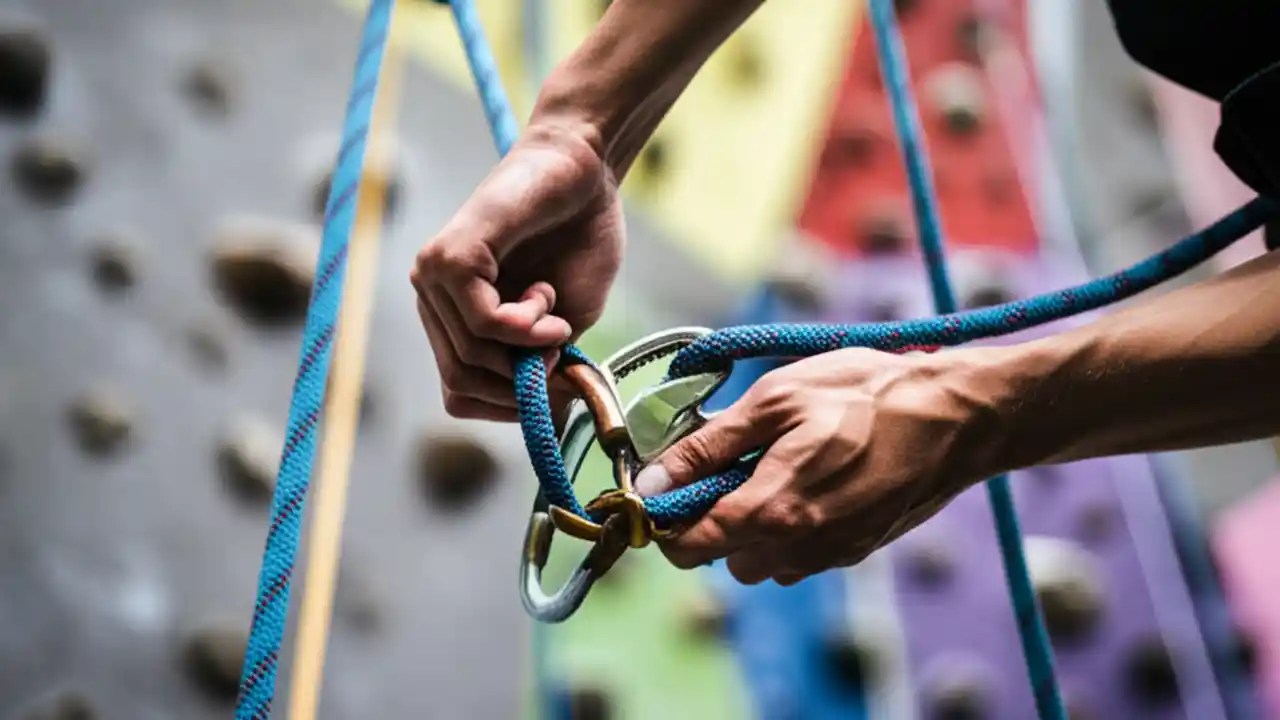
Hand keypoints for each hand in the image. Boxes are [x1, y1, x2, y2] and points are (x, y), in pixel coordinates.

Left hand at [411, 122, 623, 420]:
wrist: (586, 173)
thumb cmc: (579, 241)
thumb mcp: (564, 326)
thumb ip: (542, 368)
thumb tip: (547, 420)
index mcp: (453, 315)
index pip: (458, 391)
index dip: (506, 405)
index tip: (553, 388)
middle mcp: (433, 296)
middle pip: (460, 382)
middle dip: (520, 386)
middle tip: (560, 355)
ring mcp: (435, 274)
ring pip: (471, 355)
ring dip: (529, 347)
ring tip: (556, 312)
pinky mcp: (452, 255)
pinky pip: (482, 321)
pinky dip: (525, 325)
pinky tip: (548, 299)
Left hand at [635, 348, 1005, 584]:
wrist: (957, 417)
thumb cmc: (866, 395)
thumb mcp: (775, 400)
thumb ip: (707, 446)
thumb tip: (653, 479)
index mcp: (771, 510)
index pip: (688, 546)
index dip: (664, 520)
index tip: (665, 489)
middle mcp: (798, 548)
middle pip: (722, 558)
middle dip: (713, 519)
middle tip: (730, 465)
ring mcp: (831, 555)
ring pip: (762, 562)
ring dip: (754, 526)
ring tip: (778, 467)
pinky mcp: (856, 551)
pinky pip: (800, 555)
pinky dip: (791, 527)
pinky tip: (813, 479)